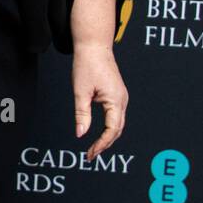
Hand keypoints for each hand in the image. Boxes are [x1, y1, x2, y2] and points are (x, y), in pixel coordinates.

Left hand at [72, 43, 127, 161]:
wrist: (94, 46)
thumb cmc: (87, 64)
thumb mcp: (80, 92)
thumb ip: (81, 115)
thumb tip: (80, 134)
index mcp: (116, 100)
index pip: (112, 130)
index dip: (101, 144)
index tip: (90, 153)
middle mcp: (122, 100)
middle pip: (117, 130)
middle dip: (105, 144)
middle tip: (90, 155)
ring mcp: (121, 97)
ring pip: (118, 124)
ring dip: (108, 137)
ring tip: (94, 148)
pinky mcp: (117, 94)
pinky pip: (116, 116)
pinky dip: (109, 128)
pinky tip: (100, 134)